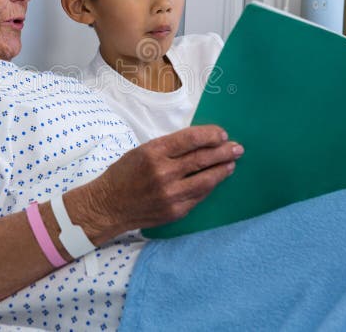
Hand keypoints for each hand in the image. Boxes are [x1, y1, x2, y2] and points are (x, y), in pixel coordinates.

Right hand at [70, 125, 242, 239]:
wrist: (108, 206)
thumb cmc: (124, 174)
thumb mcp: (142, 151)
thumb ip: (169, 148)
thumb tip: (199, 142)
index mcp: (153, 152)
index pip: (190, 139)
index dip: (210, 135)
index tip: (222, 134)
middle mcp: (163, 172)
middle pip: (202, 159)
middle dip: (223, 152)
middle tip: (237, 148)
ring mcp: (170, 194)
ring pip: (206, 180)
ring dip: (222, 170)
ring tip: (231, 163)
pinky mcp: (175, 210)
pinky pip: (199, 196)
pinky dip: (209, 186)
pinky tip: (216, 180)